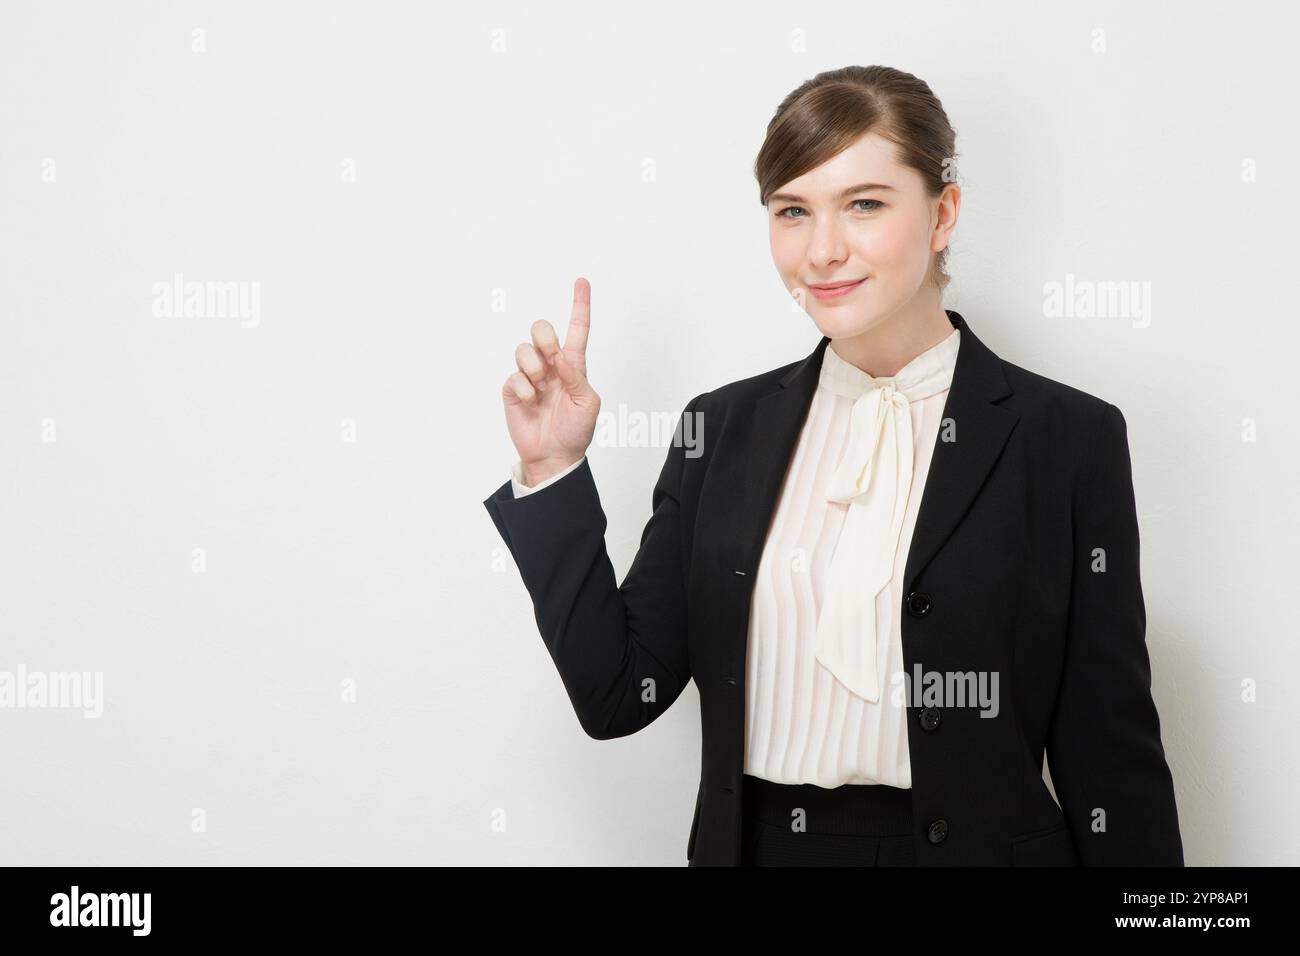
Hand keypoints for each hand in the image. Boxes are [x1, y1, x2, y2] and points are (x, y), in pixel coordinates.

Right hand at [501, 277, 600, 485]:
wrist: (555, 457)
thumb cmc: (576, 431)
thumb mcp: (588, 403)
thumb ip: (576, 376)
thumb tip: (558, 356)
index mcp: (573, 366)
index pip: (577, 330)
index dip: (579, 305)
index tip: (582, 282)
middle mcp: (551, 366)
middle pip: (541, 329)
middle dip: (544, 336)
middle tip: (551, 357)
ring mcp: (530, 377)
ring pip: (524, 349)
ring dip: (534, 366)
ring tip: (541, 387)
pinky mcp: (513, 390)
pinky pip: (514, 376)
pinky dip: (524, 388)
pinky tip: (531, 402)